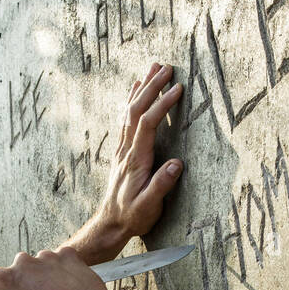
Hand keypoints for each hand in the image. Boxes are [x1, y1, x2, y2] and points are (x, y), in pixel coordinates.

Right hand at [0, 248, 114, 289]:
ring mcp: (47, 256)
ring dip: (47, 279)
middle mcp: (22, 261)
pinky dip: (66, 272)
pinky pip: (64, 260)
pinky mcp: (70, 256)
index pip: (0, 284)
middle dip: (28, 287)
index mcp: (2, 278)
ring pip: (43, 266)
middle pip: (21, 272)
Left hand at [96, 63, 184, 241]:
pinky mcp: (122, 151)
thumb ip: (161, 185)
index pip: (148, 123)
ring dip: (142, 88)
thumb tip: (177, 163)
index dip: (162, 104)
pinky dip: (133, 100)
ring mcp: (122, 149)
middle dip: (152, 86)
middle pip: (136, 110)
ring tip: (153, 68)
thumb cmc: (132, 216)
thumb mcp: (149, 206)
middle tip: (166, 66)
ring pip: (129, 111)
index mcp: (135, 159)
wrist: (111, 223)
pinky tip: (136, 90)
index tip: (177, 88)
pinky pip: (126, 119)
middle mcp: (126, 150)